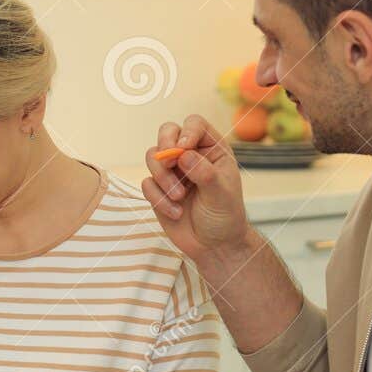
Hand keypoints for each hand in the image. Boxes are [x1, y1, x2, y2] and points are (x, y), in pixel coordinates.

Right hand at [142, 116, 252, 265]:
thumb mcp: (221, 194)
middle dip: (165, 147)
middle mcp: (190, 155)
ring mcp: (173, 171)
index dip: (186, 132)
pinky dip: (158, 198)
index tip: (182, 150)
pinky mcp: (158, 189)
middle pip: (167, 132)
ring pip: (153, 157)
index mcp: (212, 150)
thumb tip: (183, 154)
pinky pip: (147, 183)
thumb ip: (204, 172)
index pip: (195, 125)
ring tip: (179, 197)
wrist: (214, 246)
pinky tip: (176, 213)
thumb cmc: (225, 216)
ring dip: (163, 177)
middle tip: (170, 164)